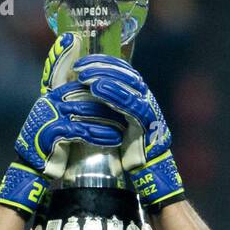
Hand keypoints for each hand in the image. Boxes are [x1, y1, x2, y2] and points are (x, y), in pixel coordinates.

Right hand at [15, 35, 124, 177]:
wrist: (33, 165)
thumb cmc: (51, 144)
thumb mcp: (60, 120)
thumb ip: (75, 108)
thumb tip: (101, 99)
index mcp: (54, 95)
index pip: (84, 86)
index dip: (104, 91)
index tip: (122, 98)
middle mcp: (52, 101)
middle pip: (88, 97)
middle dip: (110, 105)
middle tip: (129, 111)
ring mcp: (52, 115)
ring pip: (88, 113)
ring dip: (110, 121)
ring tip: (125, 127)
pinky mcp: (55, 132)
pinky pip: (83, 131)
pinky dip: (101, 135)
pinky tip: (115, 140)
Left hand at [74, 55, 171, 170]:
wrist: (142, 167)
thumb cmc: (121, 143)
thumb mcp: (107, 118)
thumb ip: (99, 102)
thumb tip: (80, 87)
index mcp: (135, 92)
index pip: (120, 68)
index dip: (102, 62)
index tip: (80, 63)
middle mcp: (143, 96)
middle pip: (124, 72)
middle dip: (101, 66)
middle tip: (80, 68)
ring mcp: (148, 107)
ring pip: (128, 84)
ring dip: (105, 77)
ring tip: (84, 77)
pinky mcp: (149, 121)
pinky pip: (131, 104)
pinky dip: (114, 94)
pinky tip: (97, 89)